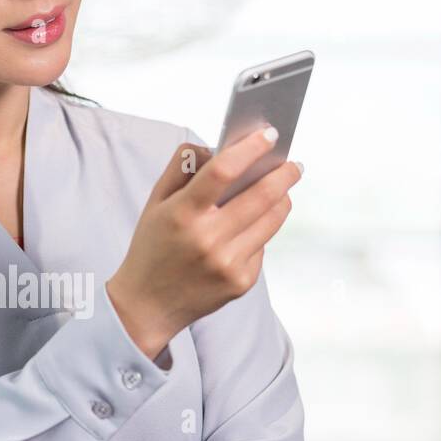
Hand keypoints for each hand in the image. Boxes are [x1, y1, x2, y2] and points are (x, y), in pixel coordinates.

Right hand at [106, 126, 302, 358]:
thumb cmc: (152, 248)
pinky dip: (261, 230)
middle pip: (261, 195)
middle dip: (284, 173)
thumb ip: (182, 168)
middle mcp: (207, 239)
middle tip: (293, 164)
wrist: (147, 305)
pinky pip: (263, 245)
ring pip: (272, 219)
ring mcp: (227, 263)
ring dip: (282, 198)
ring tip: (282, 188)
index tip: (269, 134)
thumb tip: (217, 147)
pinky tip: (251, 227)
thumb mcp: (155, 203)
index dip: (250, 148)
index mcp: (182, 214)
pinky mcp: (241, 282)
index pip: (223, 171)